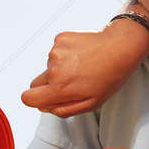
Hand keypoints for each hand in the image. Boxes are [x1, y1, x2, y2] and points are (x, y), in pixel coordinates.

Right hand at [22, 23, 147, 116]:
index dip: (35, 99)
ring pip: (49, 66)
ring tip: (84, 65)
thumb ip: (64, 109)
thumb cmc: (110, 77)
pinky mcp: (60, 38)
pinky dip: (66, 53)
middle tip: (72, 81)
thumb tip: (43, 106)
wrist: (122, 46)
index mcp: (60, 88)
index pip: (27, 98)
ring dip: (61, 67)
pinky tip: (83, 53)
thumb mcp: (92, 103)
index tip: (44, 97)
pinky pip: (56, 51)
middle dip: (49, 84)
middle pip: (36, 82)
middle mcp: (54, 70)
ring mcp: (56, 52)